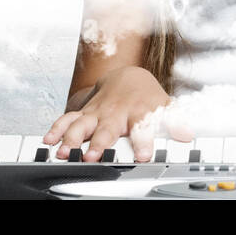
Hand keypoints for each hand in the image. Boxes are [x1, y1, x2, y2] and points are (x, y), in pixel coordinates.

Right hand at [43, 65, 194, 162]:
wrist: (128, 77)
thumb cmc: (146, 98)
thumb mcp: (164, 106)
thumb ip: (175, 121)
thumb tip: (188, 134)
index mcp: (137, 112)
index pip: (142, 127)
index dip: (143, 141)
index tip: (143, 156)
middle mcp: (114, 113)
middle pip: (106, 128)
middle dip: (99, 143)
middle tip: (93, 157)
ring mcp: (96, 113)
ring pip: (81, 124)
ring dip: (71, 139)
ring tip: (65, 153)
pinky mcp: (83, 113)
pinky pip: (66, 119)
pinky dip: (55, 129)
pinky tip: (48, 141)